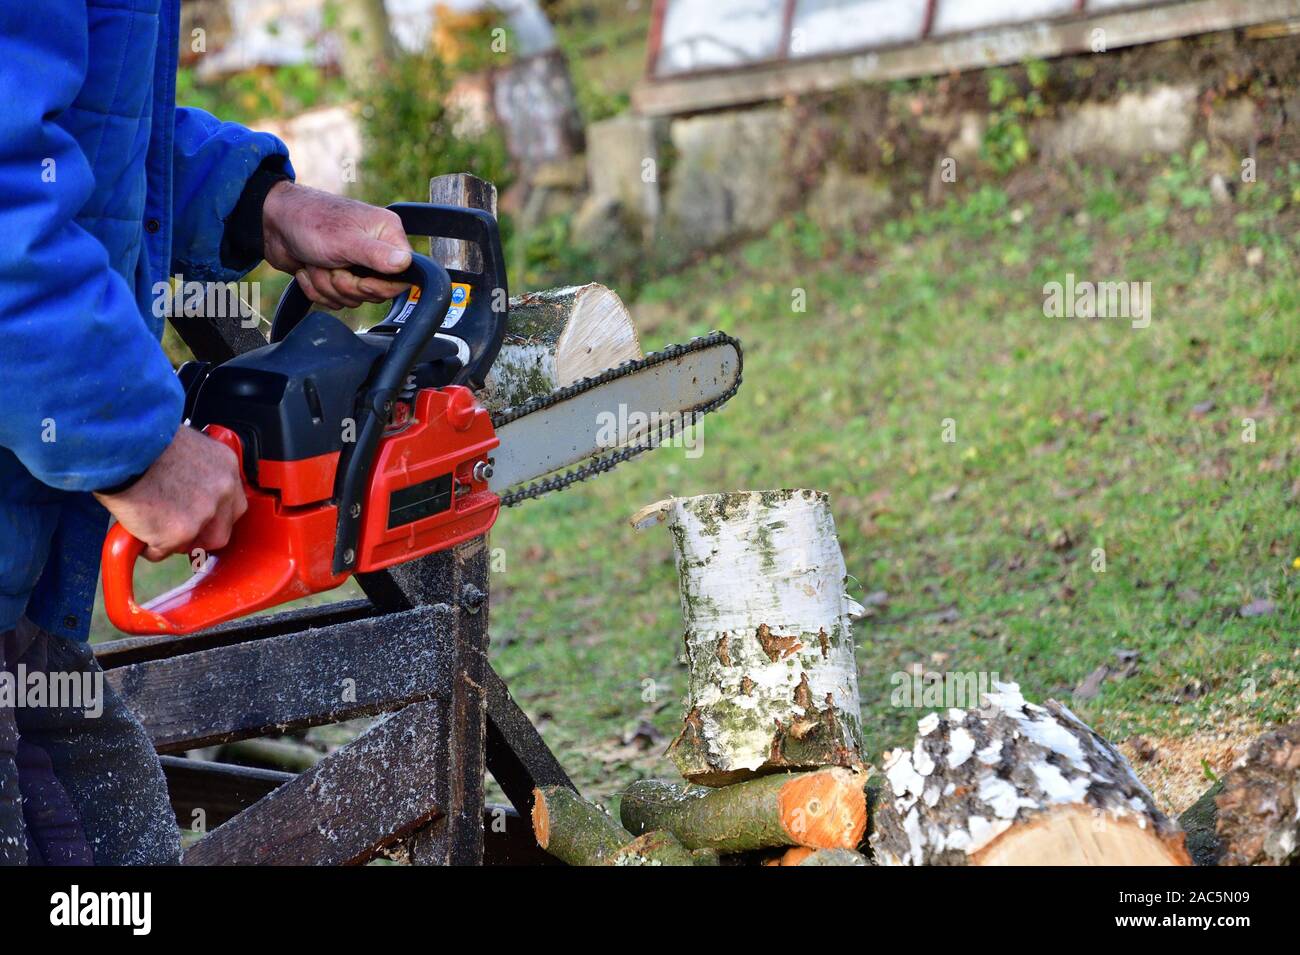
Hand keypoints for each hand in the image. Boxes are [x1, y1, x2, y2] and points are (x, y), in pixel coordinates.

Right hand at [94, 426, 247, 561]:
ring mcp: (203, 514)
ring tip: (153, 527)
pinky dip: (148, 546)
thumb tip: (188, 487)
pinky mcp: (179, 533)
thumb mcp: (185, 447)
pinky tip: (136, 528)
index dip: (215, 516)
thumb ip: (196, 471)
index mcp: (226, 466)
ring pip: (195, 544)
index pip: (233, 504)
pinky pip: (162, 551)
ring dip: (175, 543)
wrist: (122, 447)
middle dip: (199, 536)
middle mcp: (222, 491)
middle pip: (222, 531)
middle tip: (177, 530)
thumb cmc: (143, 442)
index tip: (200, 519)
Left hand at [262, 181, 413, 309]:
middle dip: (347, 285)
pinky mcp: (338, 276)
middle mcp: (376, 250)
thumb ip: (377, 255)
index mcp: (387, 234)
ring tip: (316, 262)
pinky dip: (316, 288)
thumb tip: (407, 263)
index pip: (402, 277)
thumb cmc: (309, 221)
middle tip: (332, 265)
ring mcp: (356, 265)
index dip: (380, 286)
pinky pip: (334, 300)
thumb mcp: (345, 240)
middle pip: (376, 293)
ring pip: (353, 299)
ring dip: (327, 285)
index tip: (361, 281)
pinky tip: (308, 269)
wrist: (272, 223)